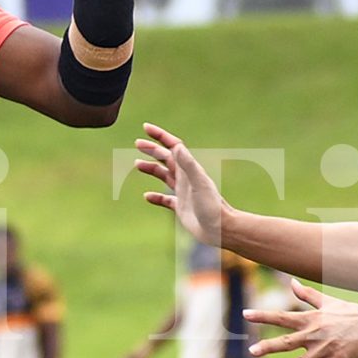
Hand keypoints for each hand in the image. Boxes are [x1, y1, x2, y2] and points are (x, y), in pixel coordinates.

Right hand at [132, 123, 230, 246]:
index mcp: (189, 169)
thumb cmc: (212, 206)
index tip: (146, 128)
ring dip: (151, 169)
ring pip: (164, 176)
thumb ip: (188, 165)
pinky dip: (156, 197)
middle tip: (137, 143)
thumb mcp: (199, 183)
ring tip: (137, 164)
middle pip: (166, 159)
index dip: (160, 136)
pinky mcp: (181, 207)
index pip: (173, 147)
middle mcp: (186, 178)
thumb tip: (176, 146)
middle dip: (152, 150)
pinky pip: (165, 199)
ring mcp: (183, 192)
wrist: (221, 229)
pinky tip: (147, 196)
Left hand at [246, 281, 357, 357]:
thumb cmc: (351, 312)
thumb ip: (307, 295)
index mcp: (311, 320)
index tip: (245, 314)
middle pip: (287, 341)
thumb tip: (291, 282)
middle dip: (269, 346)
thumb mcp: (328, 302)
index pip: (282, 317)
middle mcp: (315, 334)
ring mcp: (325, 349)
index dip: (263, 315)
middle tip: (251, 351)